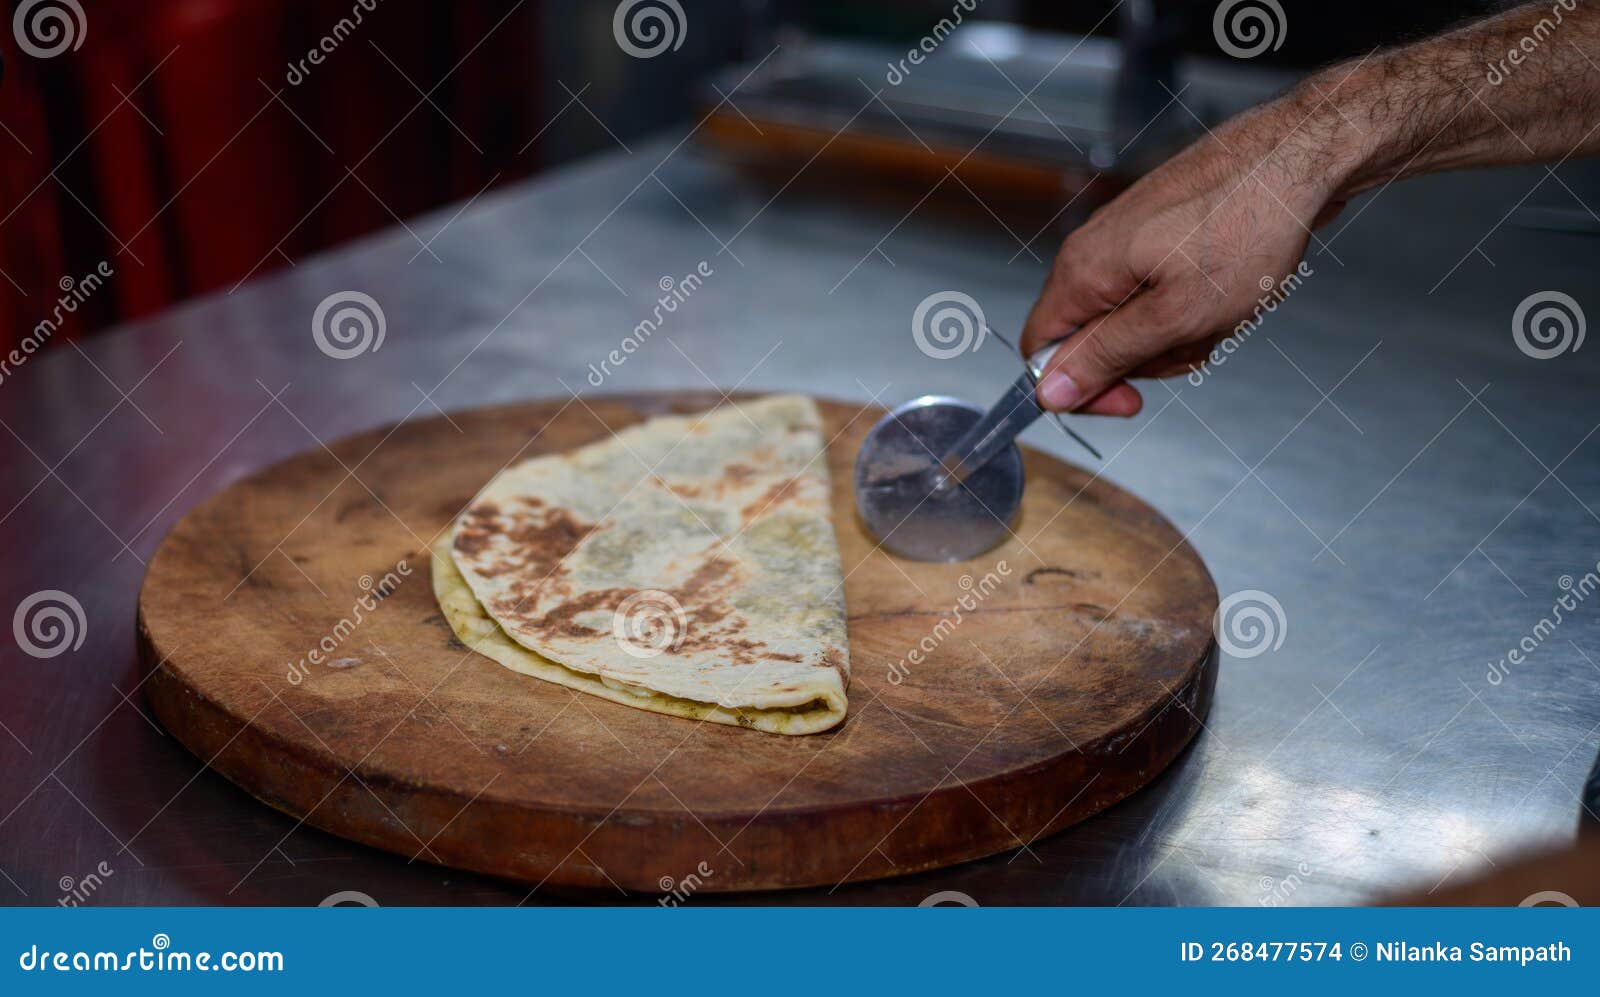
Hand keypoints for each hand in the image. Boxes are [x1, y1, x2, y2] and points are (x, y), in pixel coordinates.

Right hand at [1021, 94, 1348, 415]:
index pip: (1040, 351)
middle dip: (1147, 355)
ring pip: (1136, 318)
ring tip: (1225, 308)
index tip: (1128, 400)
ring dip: (1181, 331)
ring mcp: (1128, 238)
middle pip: (1094, 338)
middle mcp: (1094, 251)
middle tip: (1197, 338)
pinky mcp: (1160, 231)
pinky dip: (1195, 304)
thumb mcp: (1176, 316)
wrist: (1298, 155)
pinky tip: (1231, 291)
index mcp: (1083, 272)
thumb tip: (1049, 392)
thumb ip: (1107, 356)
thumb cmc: (1247, 223)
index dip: (1078, 386)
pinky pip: (1162, 291)